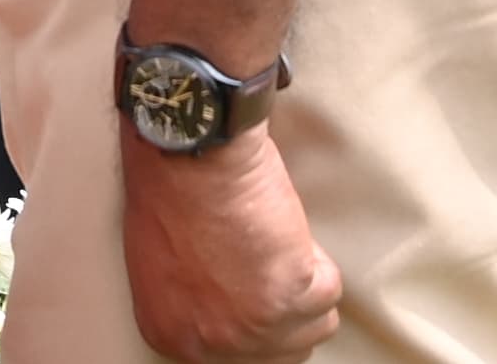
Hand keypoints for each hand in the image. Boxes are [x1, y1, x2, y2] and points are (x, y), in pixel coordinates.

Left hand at [122, 125, 341, 362]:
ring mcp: (249, 329)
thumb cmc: (172, 186)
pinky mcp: (286, 300)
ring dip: (307, 279)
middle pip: (285, 350)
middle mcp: (210, 345)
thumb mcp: (166, 263)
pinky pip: (330, 288)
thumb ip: (199, 300)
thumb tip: (234, 303)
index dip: (257, 307)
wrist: (191, 153)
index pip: (243, 354)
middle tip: (268, 258)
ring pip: (317, 323)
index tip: (255, 280)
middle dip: (287, 304)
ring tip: (274, 239)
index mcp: (173, 334)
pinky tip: (281, 227)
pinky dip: (316, 254)